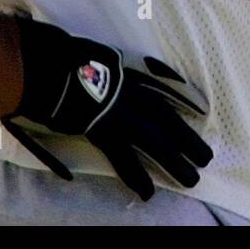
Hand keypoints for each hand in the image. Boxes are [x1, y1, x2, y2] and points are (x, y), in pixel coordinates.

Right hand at [1, 16, 212, 200]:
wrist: (43, 64)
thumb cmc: (62, 56)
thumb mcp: (95, 56)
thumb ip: (108, 69)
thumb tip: (112, 75)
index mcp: (128, 75)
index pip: (162, 93)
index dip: (182, 105)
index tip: (201, 115)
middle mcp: (128, 93)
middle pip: (165, 119)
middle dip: (186, 140)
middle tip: (206, 159)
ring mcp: (116, 113)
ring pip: (153, 140)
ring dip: (173, 161)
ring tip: (192, 180)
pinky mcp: (100, 130)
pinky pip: (123, 157)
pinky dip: (135, 175)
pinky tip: (148, 192)